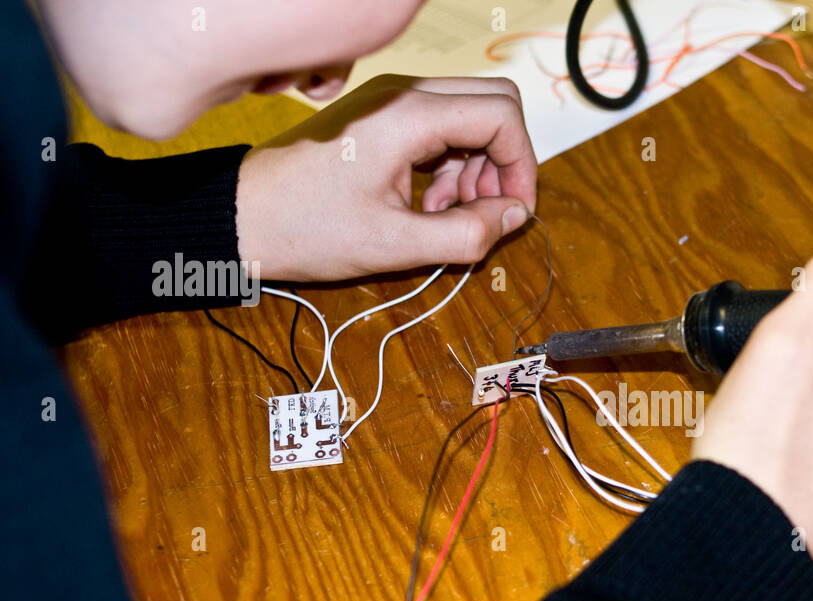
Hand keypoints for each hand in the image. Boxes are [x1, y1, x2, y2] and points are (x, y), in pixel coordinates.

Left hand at [236, 75, 537, 281]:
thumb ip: (466, 234)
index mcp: (408, 116)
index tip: (514, 212)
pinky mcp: (380, 115)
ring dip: (476, 167)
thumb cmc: (305, 228)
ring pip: (469, 115)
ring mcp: (390, 100)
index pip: (501, 115)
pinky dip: (451, 164)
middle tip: (485, 212)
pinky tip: (429, 205)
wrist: (241, 216)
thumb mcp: (395, 245)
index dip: (521, 165)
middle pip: (493, 105)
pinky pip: (441, 126)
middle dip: (503, 161)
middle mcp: (402, 94)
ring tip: (450, 216)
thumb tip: (514, 216)